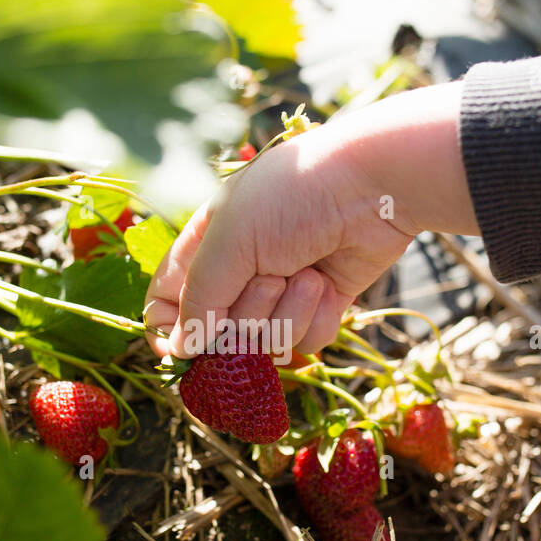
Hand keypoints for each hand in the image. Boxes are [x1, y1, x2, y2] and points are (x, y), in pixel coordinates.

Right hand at [143, 82, 476, 359]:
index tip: (181, 352)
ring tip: (309, 272)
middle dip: (248, 309)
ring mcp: (281, 289)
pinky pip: (305, 341)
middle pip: (221, 330)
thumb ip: (200, 298)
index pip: (168, 299)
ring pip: (265, 340)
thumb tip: (179, 349)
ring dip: (287, 311)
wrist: (372, 188)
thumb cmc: (292, 198)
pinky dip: (317, 317)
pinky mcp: (320, 304)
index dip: (170, 329)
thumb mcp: (230, 241)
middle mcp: (240, 270)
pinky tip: (328, 285)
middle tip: (271, 274)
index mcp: (207, 244)